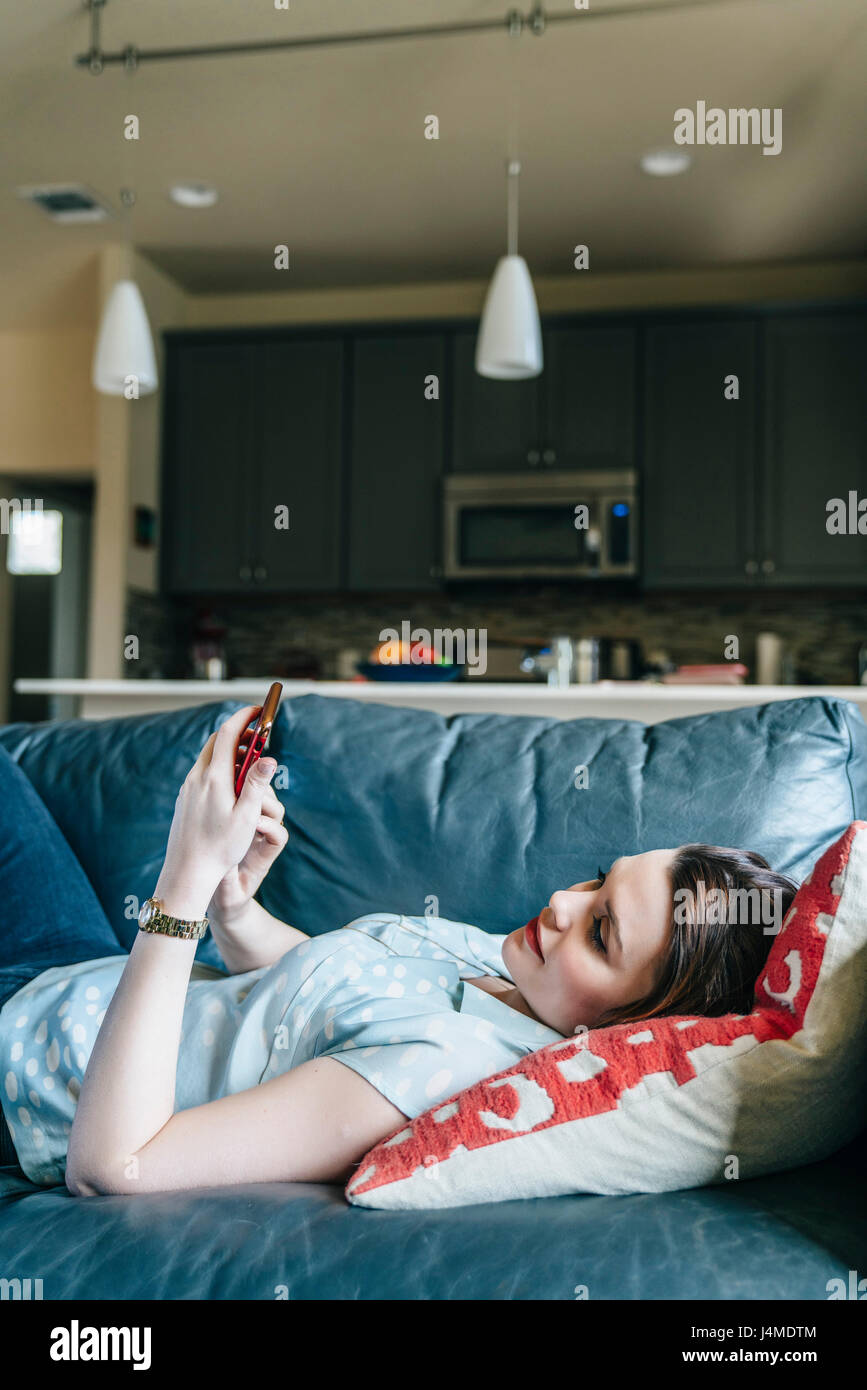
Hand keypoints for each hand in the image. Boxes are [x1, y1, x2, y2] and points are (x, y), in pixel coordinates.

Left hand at [154, 706, 279, 917]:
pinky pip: (202, 773)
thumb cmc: (220, 848)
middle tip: (258, 737)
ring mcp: (188, 788)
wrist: (186, 873)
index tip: (258, 710)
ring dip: (228, 751)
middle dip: (237, 733)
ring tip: (248, 762)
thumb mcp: (246, 816)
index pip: (228, 734)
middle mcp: (197, 778)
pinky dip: (218, 767)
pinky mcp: (184, 800)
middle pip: (216, 741)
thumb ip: (256, 783)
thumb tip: (268, 757)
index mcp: (214, 778)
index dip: (244, 718)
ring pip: (208, 757)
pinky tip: (230, 785)